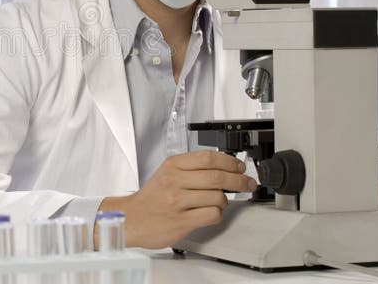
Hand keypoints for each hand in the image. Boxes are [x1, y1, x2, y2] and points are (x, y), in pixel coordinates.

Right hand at [97, 150, 256, 248]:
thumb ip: (190, 167)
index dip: (230, 161)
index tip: (240, 166)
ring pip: (217, 196)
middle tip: (246, 183)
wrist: (131, 218)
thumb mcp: (165, 173)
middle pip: (217, 176)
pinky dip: (217, 214)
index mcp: (172, 165)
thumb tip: (222, 165)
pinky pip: (212, 214)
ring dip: (225, 200)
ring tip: (219, 201)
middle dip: (239, 180)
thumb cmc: (151, 198)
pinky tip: (211, 212)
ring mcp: (178, 201)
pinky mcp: (181, 221)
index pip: (208, 157)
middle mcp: (175, 181)